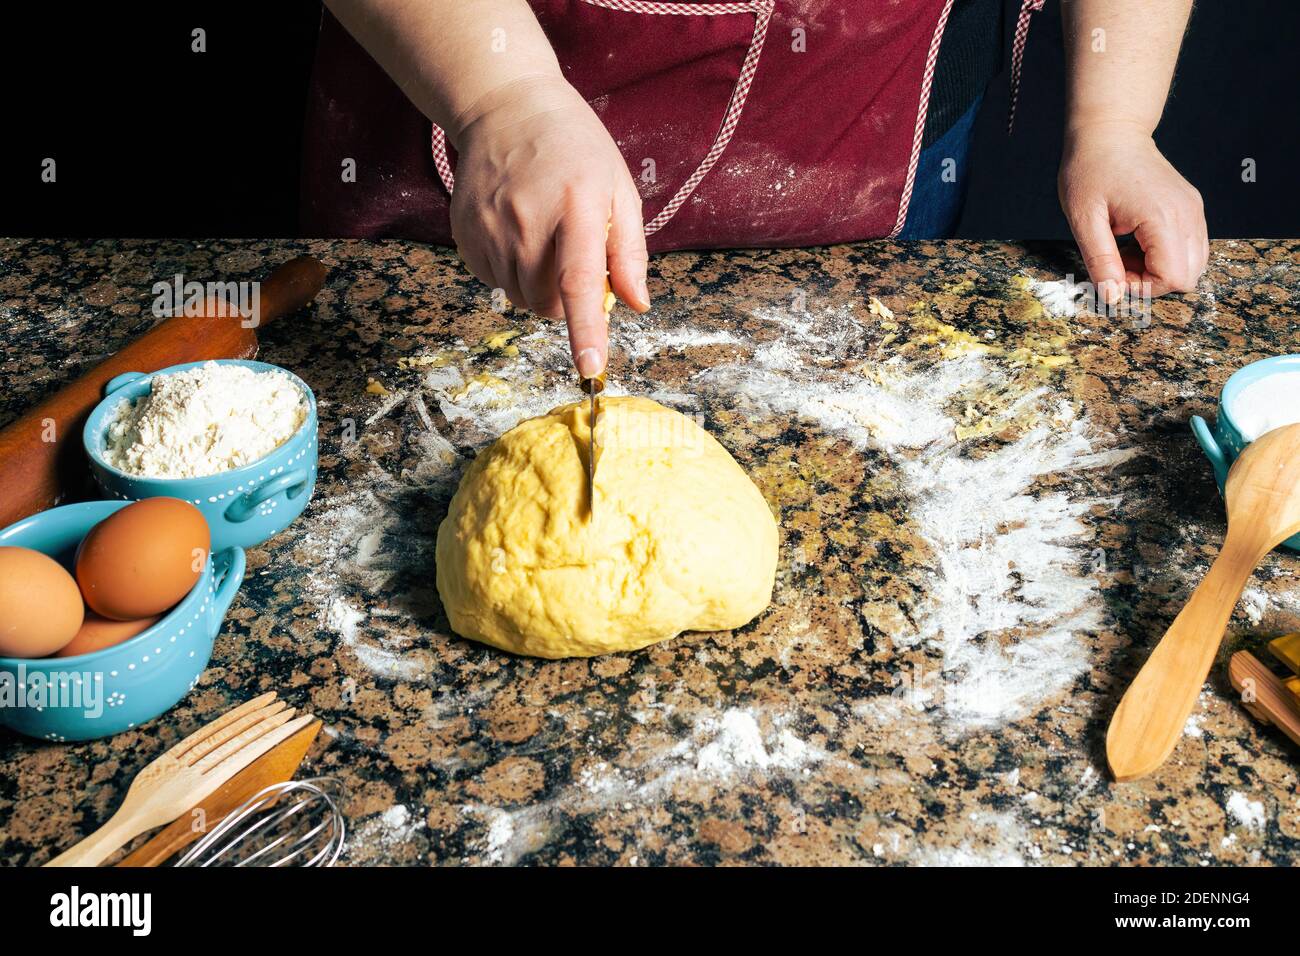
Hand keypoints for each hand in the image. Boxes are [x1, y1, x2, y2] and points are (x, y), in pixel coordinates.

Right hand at [449, 75, 649, 376]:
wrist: (505, 108)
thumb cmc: (574, 149)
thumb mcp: (618, 188)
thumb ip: (629, 251)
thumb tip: (636, 304)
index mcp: (576, 206)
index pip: (579, 281)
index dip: (586, 330)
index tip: (592, 369)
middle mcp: (527, 220)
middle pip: (547, 301)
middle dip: (567, 300)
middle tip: (575, 260)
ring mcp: (489, 227)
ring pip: (519, 297)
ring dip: (538, 286)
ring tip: (545, 238)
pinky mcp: (465, 233)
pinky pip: (493, 281)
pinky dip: (511, 272)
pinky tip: (518, 234)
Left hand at [1058, 121, 1207, 304]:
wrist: (1110, 131)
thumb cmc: (1091, 169)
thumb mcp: (1084, 219)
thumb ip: (1100, 260)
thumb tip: (1113, 297)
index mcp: (1163, 216)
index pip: (1173, 277)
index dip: (1142, 288)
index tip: (1113, 273)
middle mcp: (1187, 213)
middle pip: (1189, 276)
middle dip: (1151, 282)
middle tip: (1117, 264)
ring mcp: (1193, 209)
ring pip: (1193, 264)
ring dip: (1158, 270)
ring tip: (1125, 251)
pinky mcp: (1190, 207)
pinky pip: (1189, 247)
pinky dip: (1165, 255)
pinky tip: (1136, 242)